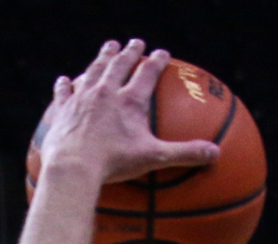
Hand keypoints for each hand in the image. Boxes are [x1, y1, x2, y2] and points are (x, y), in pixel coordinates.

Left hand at [39, 40, 219, 183]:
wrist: (73, 167)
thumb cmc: (114, 163)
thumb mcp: (153, 158)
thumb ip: (184, 154)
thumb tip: (216, 154)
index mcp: (129, 101)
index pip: (147, 73)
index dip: (157, 61)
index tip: (163, 53)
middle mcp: (105, 92)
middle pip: (119, 64)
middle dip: (129, 52)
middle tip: (135, 43)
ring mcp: (81, 98)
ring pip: (93, 70)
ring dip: (102, 57)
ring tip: (108, 48)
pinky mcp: (61, 109)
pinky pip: (63, 92)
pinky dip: (66, 85)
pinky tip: (65, 80)